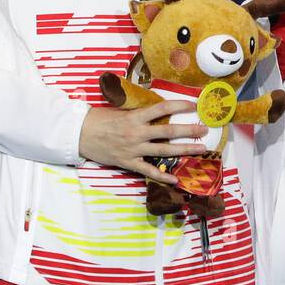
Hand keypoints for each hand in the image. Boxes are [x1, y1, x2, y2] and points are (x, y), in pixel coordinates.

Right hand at [78, 101, 208, 183]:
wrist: (79, 135)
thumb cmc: (99, 119)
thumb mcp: (121, 111)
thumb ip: (139, 113)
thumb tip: (159, 110)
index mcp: (135, 117)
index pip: (162, 108)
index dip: (180, 105)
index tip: (194, 104)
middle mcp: (137, 133)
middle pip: (169, 131)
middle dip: (189, 130)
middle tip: (205, 129)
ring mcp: (134, 149)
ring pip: (164, 150)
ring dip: (184, 150)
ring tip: (201, 150)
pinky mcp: (129, 162)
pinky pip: (149, 171)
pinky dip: (162, 176)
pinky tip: (176, 179)